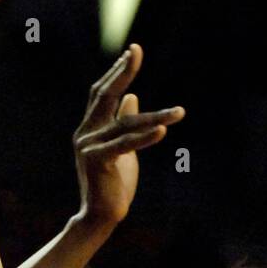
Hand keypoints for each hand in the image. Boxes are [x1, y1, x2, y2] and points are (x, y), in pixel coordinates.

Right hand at [74, 43, 183, 227]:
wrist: (100, 215)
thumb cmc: (113, 183)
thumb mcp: (123, 147)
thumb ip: (124, 122)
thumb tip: (131, 96)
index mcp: (90, 128)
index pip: (102, 93)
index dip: (116, 72)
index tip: (132, 52)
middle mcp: (85, 133)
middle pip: (104, 96)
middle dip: (122, 72)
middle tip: (136, 51)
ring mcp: (89, 146)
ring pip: (127, 124)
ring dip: (157, 118)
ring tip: (180, 113)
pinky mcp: (97, 161)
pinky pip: (125, 145)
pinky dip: (145, 138)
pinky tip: (162, 131)